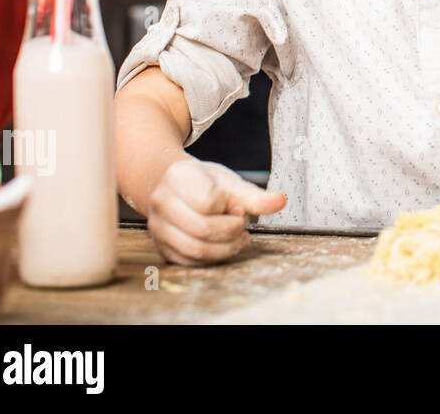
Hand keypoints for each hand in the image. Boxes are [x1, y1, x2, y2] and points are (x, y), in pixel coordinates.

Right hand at [147, 158, 286, 265]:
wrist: (176, 187)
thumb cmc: (206, 182)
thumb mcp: (230, 182)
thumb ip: (254, 195)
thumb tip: (281, 201)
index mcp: (178, 177)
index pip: (208, 201)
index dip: (230, 207)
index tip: (238, 205)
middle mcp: (162, 202)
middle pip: (203, 228)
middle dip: (232, 230)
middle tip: (242, 223)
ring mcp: (158, 227)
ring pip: (196, 249)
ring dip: (226, 248)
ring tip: (238, 236)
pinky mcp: (162, 247)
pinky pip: (190, 261)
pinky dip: (214, 257)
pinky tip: (224, 246)